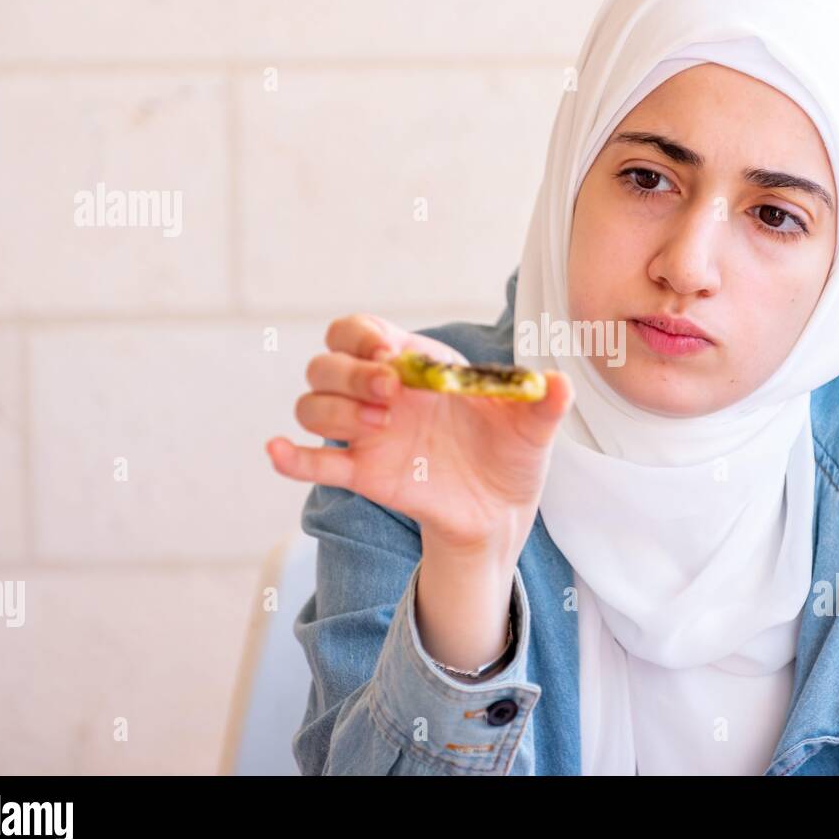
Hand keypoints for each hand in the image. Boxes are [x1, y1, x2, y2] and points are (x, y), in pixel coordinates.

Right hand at [266, 313, 573, 563]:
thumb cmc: (511, 452)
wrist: (503, 508)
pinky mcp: (363, 473)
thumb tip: (560, 383)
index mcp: (415, 365)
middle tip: (390, 393)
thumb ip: (544, 402)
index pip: (360, 330)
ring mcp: (367, 433)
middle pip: (326, 363)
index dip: (362, 335)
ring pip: (313, 406)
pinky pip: (313, 463)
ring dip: (333, 410)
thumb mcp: (534, 426)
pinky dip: (290, 458)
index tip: (390, 355)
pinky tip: (278, 453)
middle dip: (349, 371)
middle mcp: (381, 393)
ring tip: (381, 425)